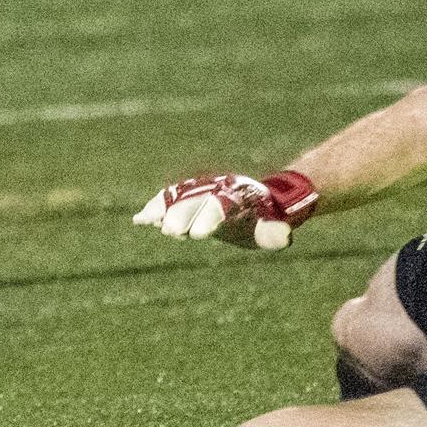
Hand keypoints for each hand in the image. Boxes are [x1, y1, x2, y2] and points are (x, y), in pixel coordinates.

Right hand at [134, 171, 318, 251]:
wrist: (254, 200)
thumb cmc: (262, 220)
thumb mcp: (270, 229)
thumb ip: (273, 233)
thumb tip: (285, 235)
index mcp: (237, 198)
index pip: (221, 206)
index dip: (208, 218)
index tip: (197, 234)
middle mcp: (215, 190)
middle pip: (196, 200)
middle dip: (182, 213)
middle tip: (171, 231)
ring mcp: (199, 192)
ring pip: (179, 196)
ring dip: (163, 208)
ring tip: (148, 221)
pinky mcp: (187, 197)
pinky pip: (169, 199)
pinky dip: (155, 207)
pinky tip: (140, 220)